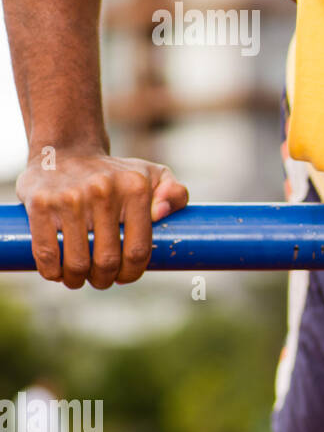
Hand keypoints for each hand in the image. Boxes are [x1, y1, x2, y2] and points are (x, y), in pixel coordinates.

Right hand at [16, 147, 189, 288]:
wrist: (66, 151)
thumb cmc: (116, 174)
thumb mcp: (153, 175)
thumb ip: (175, 193)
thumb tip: (162, 213)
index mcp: (135, 188)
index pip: (138, 249)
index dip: (132, 273)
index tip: (124, 278)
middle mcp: (103, 191)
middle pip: (106, 260)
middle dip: (104, 279)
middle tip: (100, 280)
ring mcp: (69, 197)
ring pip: (76, 261)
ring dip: (76, 280)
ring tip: (77, 280)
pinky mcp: (39, 202)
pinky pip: (46, 250)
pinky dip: (51, 271)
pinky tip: (55, 274)